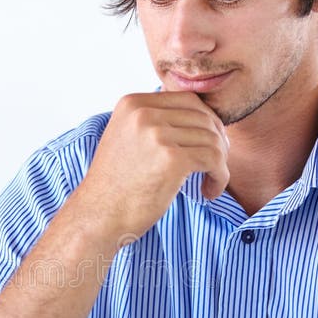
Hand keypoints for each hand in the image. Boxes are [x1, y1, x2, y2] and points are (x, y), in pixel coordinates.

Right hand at [74, 91, 229, 241]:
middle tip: (215, 165)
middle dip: (218, 141)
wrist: (98, 217)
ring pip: (213, 140)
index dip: (207, 121)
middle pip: (204, 117)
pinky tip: (209, 191)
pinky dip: (219, 177)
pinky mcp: (171, 159)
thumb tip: (198, 115)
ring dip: (219, 163)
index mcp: (132, 104)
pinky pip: (214, 160)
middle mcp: (144, 114)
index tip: (209, 144)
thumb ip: (152, 122)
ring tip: (210, 182)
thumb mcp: (125, 139)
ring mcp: (157, 135)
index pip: (188, 99)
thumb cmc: (115, 186)